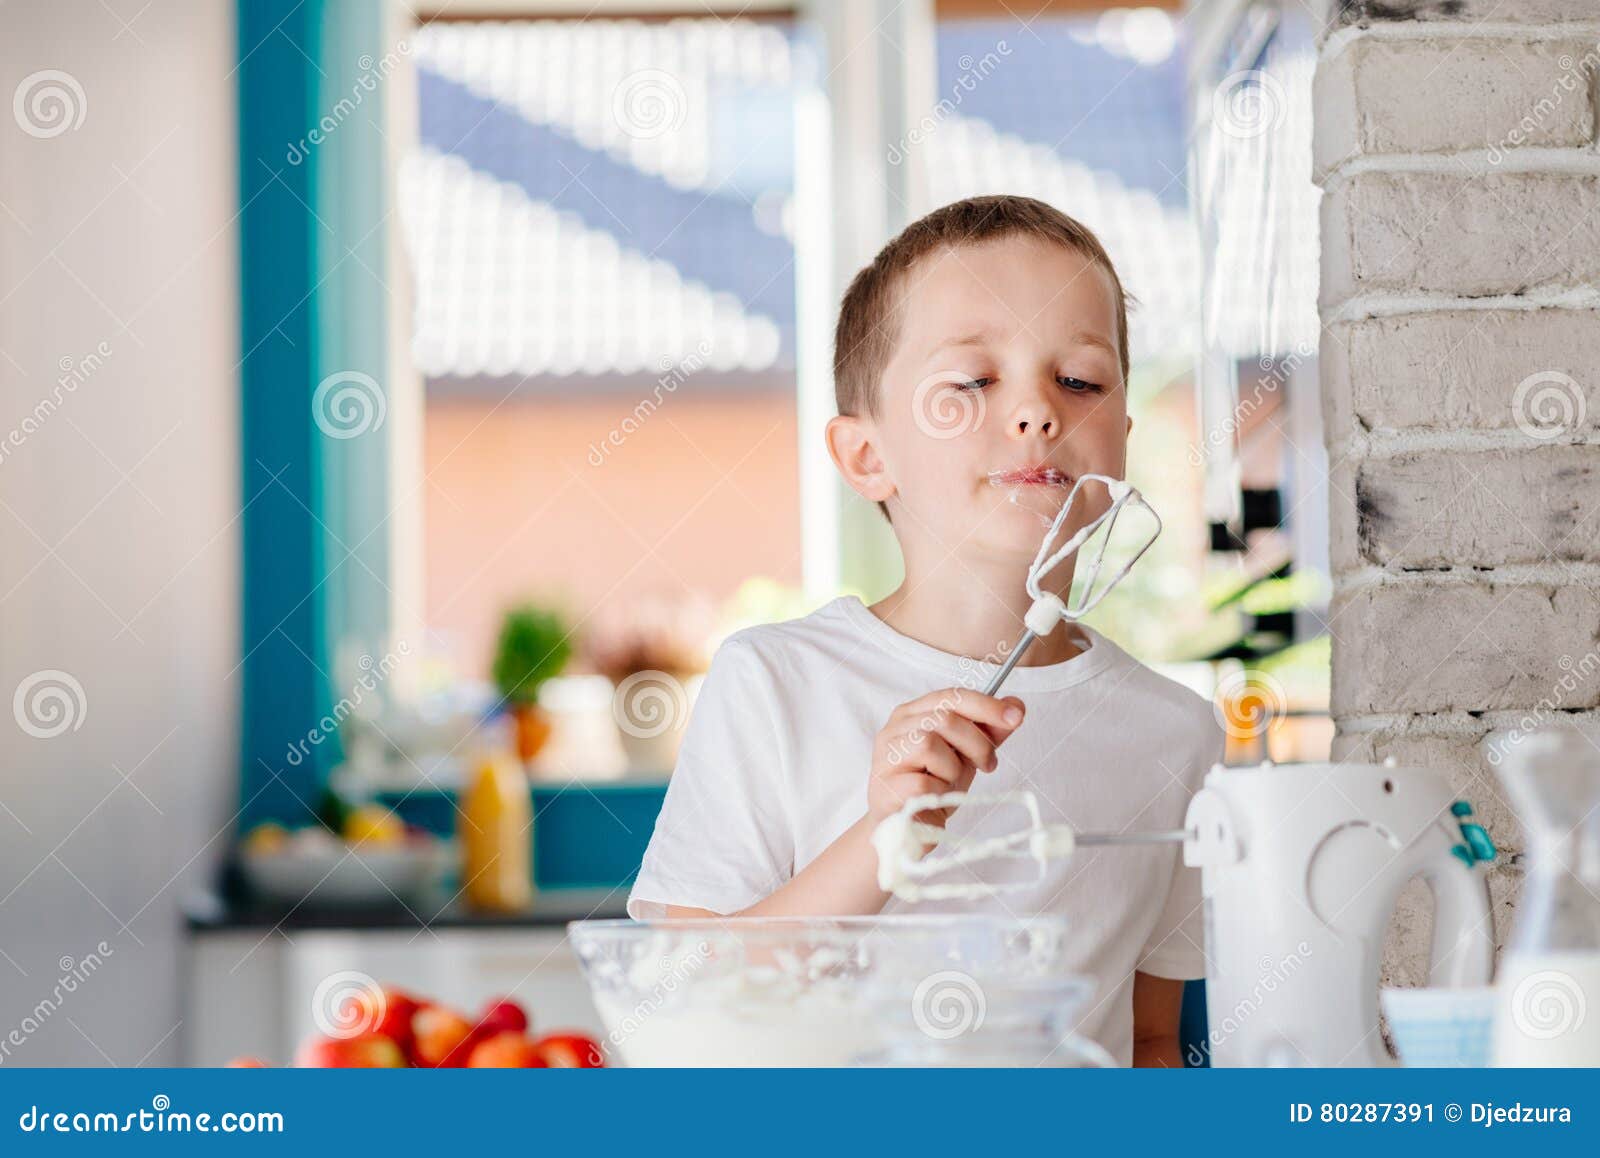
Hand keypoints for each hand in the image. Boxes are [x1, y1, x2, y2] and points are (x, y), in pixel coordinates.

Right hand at [866, 688, 1025, 826]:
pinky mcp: (886, 787)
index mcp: (913, 713)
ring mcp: (886, 757)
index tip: (1016, 716)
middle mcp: (895, 729)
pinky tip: (935, 797)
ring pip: (930, 744)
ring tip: (949, 782)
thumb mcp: (966, 755)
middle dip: (977, 743)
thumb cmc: (934, 785)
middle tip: (987, 764)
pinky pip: (924, 782)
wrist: (910, 827)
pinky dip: (940, 792)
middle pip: (945, 719)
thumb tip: (1016, 707)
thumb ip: (988, 732)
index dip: (986, 705)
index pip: (951, 697)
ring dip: (952, 769)